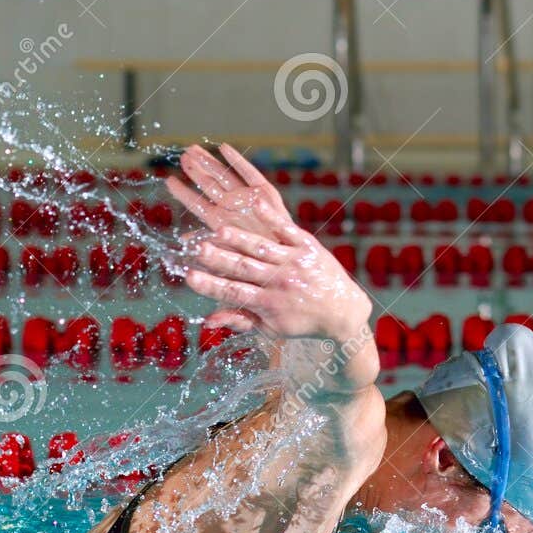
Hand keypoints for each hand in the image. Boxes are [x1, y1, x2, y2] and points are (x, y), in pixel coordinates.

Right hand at [168, 144, 370, 344]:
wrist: (343, 312)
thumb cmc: (301, 322)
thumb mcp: (272, 328)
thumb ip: (240, 320)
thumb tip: (208, 321)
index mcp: (269, 304)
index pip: (234, 293)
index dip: (211, 285)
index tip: (189, 277)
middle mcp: (281, 282)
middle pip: (244, 269)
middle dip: (220, 259)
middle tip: (198, 249)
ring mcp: (294, 262)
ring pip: (261, 248)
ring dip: (239, 239)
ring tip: (218, 229)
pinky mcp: (307, 246)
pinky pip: (286, 230)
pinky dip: (270, 218)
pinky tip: (252, 204)